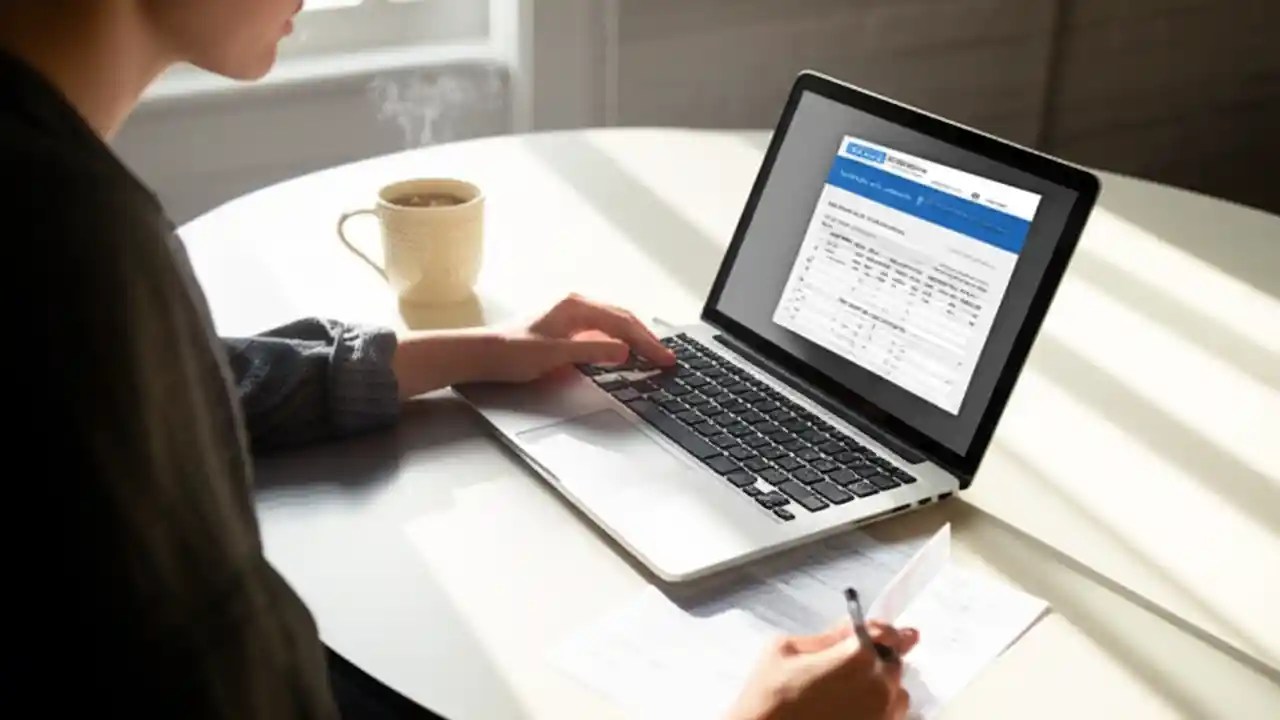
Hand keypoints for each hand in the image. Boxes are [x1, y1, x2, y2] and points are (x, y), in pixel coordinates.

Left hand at [476, 293, 675, 383]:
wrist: (483, 354)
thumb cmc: (512, 352)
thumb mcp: (555, 355)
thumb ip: (591, 352)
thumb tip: (624, 351)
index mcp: (576, 306)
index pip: (623, 323)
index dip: (647, 343)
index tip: (665, 358)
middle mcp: (576, 304)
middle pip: (623, 319)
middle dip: (647, 339)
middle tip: (667, 358)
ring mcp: (572, 314)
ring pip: (615, 323)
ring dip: (636, 339)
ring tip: (654, 355)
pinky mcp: (568, 326)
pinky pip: (603, 330)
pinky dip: (620, 341)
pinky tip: (626, 353)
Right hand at [725, 620, 919, 719]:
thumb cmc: (768, 695)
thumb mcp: (785, 650)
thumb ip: (825, 636)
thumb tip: (850, 627)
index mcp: (858, 655)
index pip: (886, 631)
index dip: (877, 630)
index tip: (871, 633)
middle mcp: (880, 685)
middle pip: (893, 662)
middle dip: (877, 659)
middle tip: (851, 666)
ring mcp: (883, 715)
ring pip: (896, 694)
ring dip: (880, 688)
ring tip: (849, 694)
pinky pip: (890, 717)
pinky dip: (877, 711)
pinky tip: (850, 711)